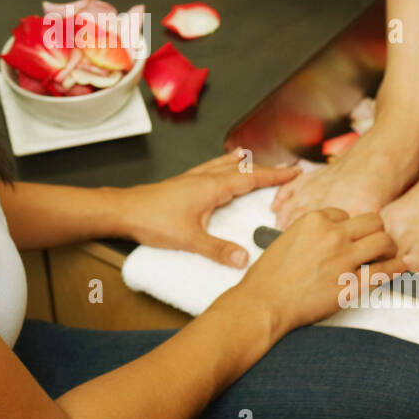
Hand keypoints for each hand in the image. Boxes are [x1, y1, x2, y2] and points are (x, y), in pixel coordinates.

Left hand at [113, 149, 300, 267]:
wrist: (124, 210)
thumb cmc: (152, 220)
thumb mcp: (189, 239)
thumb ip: (218, 250)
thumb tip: (243, 258)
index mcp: (211, 187)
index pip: (250, 178)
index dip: (274, 176)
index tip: (294, 173)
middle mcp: (204, 178)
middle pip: (241, 169)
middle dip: (264, 169)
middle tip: (284, 169)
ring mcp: (192, 179)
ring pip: (224, 166)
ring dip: (243, 164)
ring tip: (254, 160)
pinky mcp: (183, 184)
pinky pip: (210, 169)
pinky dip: (222, 166)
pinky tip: (219, 168)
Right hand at [235, 207, 405, 334]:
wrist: (265, 302)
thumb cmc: (269, 275)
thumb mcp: (286, 238)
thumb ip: (310, 232)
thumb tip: (327, 235)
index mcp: (314, 220)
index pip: (346, 213)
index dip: (349, 226)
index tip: (349, 237)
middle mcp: (332, 234)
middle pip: (372, 221)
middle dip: (377, 231)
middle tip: (377, 243)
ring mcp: (343, 258)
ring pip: (384, 241)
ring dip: (390, 248)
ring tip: (389, 255)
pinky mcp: (351, 284)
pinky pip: (385, 271)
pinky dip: (397, 268)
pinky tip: (399, 269)